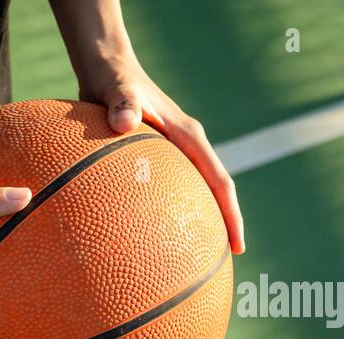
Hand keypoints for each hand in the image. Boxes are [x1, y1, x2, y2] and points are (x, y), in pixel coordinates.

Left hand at [73, 48, 244, 253]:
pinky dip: (166, 214)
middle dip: (222, 227)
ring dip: (197, 222)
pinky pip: (166, 192)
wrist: (105, 69)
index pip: (218, 181)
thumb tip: (124, 121)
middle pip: (213, 193)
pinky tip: (150, 239)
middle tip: (224, 263)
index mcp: (187, 136)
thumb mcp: (115, 89)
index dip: (230, 214)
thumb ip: (121, 103)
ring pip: (192, 194)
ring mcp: (172, 154)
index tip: (238, 245)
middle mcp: (185, 147)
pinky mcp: (154, 158)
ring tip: (194, 259)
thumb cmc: (111, 79)